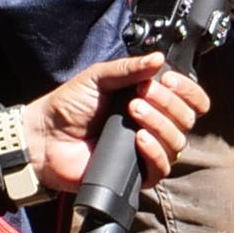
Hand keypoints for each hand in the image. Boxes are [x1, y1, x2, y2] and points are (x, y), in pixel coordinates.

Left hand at [22, 53, 204, 196]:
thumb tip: (159, 58)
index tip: (168, 81)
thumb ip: (129, 68)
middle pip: (186, 119)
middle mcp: (154, 126)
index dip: (187, 91)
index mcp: (150, 102)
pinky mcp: (138, 174)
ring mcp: (147, 151)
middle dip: (168, 103)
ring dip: (160, 124)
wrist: (45, 136)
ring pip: (177, 142)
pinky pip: (161, 168)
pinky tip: (139, 139)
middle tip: (140, 94)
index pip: (188, 100)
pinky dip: (154, 151)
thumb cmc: (68, 107)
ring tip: (133, 111)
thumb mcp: (98, 77)